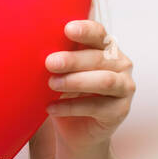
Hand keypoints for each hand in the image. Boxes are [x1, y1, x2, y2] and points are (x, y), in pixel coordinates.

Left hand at [44, 19, 134, 151]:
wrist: (75, 129)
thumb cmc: (66, 91)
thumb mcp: (60, 71)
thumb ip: (57, 56)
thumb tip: (33, 44)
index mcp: (104, 47)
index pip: (99, 33)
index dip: (86, 30)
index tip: (68, 29)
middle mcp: (120, 64)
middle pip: (98, 58)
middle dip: (73, 59)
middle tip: (50, 63)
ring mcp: (124, 87)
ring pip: (104, 81)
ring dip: (75, 81)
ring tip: (52, 84)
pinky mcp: (121, 110)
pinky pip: (98, 107)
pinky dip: (71, 106)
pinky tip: (51, 107)